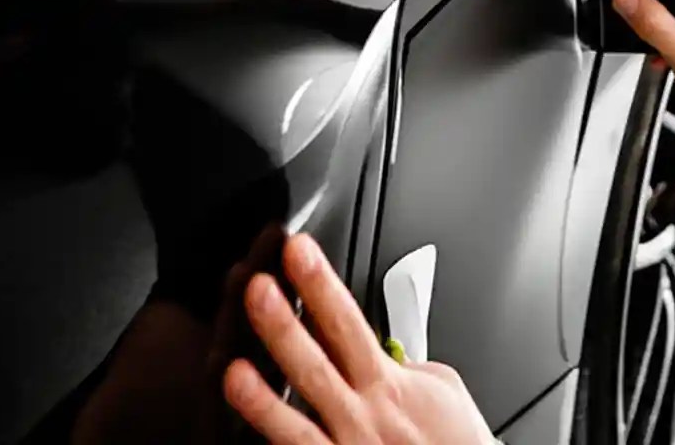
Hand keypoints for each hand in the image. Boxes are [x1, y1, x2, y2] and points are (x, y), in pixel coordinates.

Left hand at [223, 233, 493, 443]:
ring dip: (264, 400)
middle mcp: (363, 417)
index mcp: (390, 385)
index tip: (296, 250)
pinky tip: (240, 434)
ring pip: (298, 426)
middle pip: (318, 364)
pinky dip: (272, 439)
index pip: (347, 323)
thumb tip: (374, 338)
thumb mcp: (443, 389)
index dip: (319, 284)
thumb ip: (404, 358)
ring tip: (232, 370)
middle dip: (286, 325)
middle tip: (258, 286)